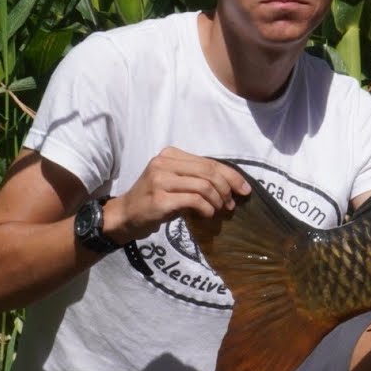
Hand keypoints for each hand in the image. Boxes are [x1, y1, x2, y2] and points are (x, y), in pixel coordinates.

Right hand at [105, 147, 250, 241]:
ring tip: (220, 211)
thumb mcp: (177, 182)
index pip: (209, 162)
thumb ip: (199, 178)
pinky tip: (207, 215)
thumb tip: (233, 186)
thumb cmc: (155, 199)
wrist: (125, 215)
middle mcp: (163, 162)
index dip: (231, 175)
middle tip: (231, 204)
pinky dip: (207, 208)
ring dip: (218, 201)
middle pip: (209, 171)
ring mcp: (160, 179)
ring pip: (204, 186)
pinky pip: (194, 200)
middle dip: (227, 189)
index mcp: (171, 154)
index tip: (245, 189)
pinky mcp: (159, 198)